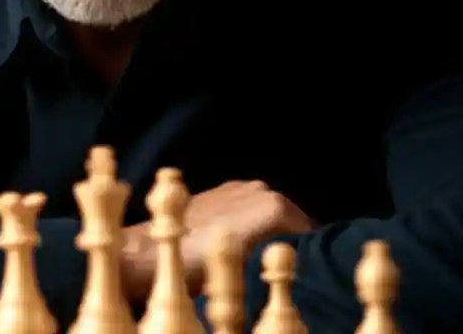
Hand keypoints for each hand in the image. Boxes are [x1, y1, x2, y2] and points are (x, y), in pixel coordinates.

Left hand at [119, 180, 315, 299]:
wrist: (149, 250)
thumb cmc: (198, 267)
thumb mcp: (246, 273)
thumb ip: (278, 264)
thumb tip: (300, 271)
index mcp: (275, 207)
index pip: (312, 236)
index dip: (308, 258)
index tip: (299, 276)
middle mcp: (264, 190)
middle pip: (293, 222)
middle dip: (288, 243)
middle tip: (276, 270)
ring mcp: (243, 186)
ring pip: (270, 215)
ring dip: (269, 233)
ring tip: (255, 259)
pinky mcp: (224, 189)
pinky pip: (250, 208)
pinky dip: (250, 223)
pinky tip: (237, 243)